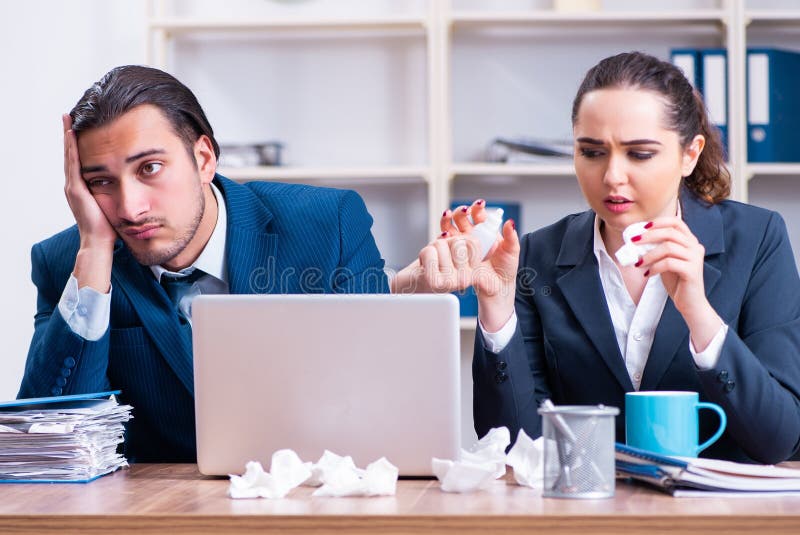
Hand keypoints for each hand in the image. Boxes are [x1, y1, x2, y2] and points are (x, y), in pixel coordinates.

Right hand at [62, 114, 114, 291]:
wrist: (100, 243)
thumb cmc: (111, 228)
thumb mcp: (116, 204)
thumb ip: (121, 192)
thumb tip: (136, 185)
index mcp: (85, 188)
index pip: (82, 160)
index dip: (82, 143)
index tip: (85, 126)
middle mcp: (76, 185)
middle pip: (73, 153)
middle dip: (72, 134)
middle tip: (72, 114)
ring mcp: (74, 186)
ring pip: (70, 154)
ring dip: (69, 135)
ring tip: (69, 117)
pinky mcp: (76, 188)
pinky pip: (74, 163)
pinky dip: (72, 147)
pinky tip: (72, 132)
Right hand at [424, 200, 519, 330]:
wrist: (496, 289)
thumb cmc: (505, 270)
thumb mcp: (512, 252)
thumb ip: (511, 236)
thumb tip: (509, 222)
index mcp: (486, 232)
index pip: (478, 215)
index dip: (477, 208)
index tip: (478, 206)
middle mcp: (472, 236)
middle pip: (462, 218)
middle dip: (461, 212)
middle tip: (464, 212)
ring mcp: (461, 245)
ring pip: (450, 227)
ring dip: (448, 220)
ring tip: (448, 216)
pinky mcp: (452, 255)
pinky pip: (444, 243)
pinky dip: (442, 235)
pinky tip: (443, 234)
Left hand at [636, 216, 721, 350]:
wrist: (690, 304)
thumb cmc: (677, 281)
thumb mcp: (665, 261)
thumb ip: (657, 249)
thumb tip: (636, 240)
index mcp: (690, 241)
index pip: (676, 222)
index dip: (658, 222)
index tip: (642, 227)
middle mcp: (695, 246)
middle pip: (670, 232)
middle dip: (648, 236)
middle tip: (632, 242)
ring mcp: (695, 258)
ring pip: (668, 247)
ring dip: (649, 254)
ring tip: (638, 263)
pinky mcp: (692, 271)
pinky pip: (669, 263)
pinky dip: (654, 267)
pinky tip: (647, 274)